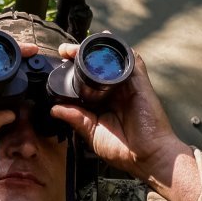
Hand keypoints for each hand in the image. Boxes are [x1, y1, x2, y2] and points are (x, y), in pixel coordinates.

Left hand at [49, 44, 193, 185]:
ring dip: (96, 50)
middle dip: (81, 55)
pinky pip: (131, 60)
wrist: (147, 156)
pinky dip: (120, 49)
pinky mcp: (139, 82)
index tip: (59, 65)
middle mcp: (115, 92)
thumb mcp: (92, 134)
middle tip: (65, 51)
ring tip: (79, 47)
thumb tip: (55, 109)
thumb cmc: (124, 150)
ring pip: (112, 59)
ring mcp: (127, 85)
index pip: (86, 81)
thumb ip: (76, 119)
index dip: (73, 70)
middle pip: (97, 66)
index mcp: (103, 103)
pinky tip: (107, 44)